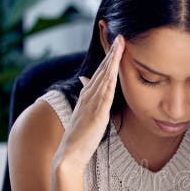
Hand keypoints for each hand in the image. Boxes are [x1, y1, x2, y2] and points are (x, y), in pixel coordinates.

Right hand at [55, 35, 124, 171]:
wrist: (69, 154)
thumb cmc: (80, 136)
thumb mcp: (85, 111)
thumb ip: (88, 95)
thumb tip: (86, 79)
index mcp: (87, 95)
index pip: (100, 72)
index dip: (108, 57)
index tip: (117, 42)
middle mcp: (88, 97)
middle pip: (102, 70)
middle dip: (111, 54)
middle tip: (120, 37)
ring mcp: (92, 106)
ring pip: (104, 79)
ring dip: (112, 63)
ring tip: (119, 48)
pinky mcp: (96, 117)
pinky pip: (104, 98)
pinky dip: (108, 85)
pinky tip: (114, 75)